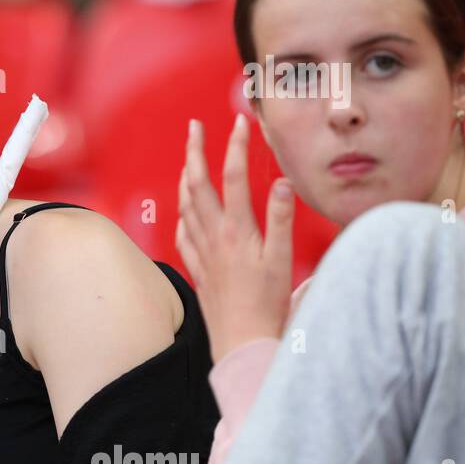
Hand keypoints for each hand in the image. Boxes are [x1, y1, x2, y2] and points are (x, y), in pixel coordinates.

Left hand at [176, 114, 293, 363]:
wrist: (241, 342)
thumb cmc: (268, 305)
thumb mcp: (282, 261)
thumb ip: (281, 220)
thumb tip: (281, 182)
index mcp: (237, 231)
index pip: (234, 177)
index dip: (236, 146)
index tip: (240, 121)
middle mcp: (213, 237)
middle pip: (197, 184)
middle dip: (195, 151)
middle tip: (195, 126)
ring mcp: (201, 253)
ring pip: (186, 205)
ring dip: (186, 177)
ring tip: (189, 159)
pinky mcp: (197, 269)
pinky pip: (182, 234)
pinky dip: (182, 213)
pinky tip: (184, 209)